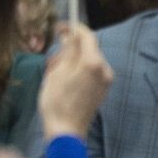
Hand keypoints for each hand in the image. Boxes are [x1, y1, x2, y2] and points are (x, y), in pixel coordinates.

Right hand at [38, 23, 113, 138]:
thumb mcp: (57, 72)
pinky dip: (78, 71)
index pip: (87, 36)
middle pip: (87, 48)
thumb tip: (70, 35)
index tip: (61, 27)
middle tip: (52, 60)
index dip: (73, 28)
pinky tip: (64, 82)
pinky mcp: (102, 90)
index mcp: (92, 62)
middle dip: (70, 49)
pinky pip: (91, 72)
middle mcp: (104, 69)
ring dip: (72, 61)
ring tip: (55, 74)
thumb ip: (67, 51)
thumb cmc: (57, 101)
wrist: (66, 130)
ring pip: (88, 60)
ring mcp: (105, 81)